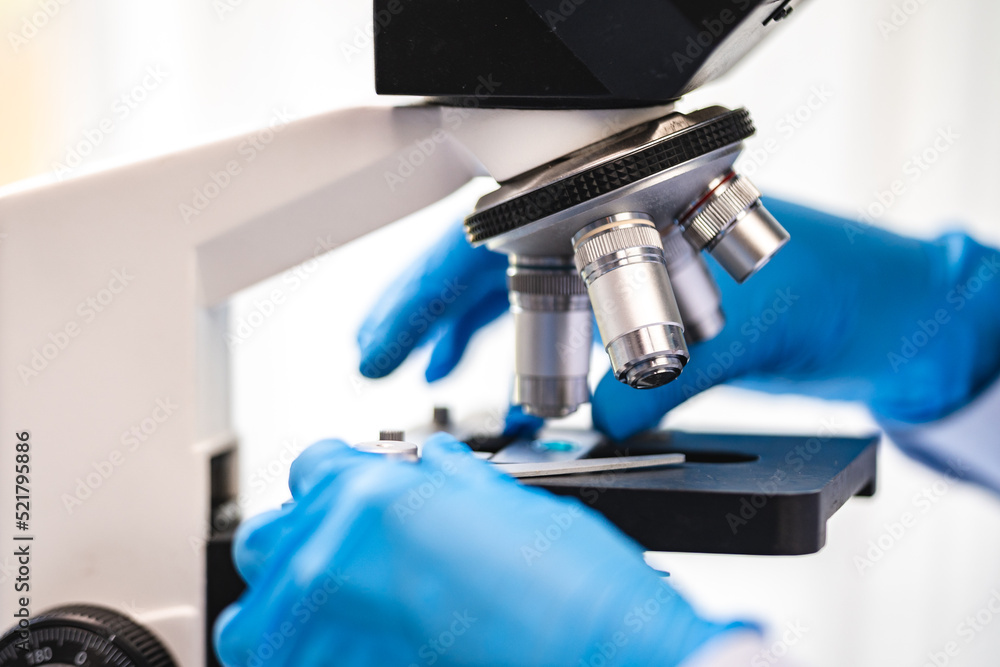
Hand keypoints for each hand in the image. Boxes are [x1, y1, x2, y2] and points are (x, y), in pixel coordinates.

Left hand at [214, 434, 748, 666]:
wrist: (602, 662)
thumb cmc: (573, 590)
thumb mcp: (512, 507)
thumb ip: (451, 485)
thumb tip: (434, 468)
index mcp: (372, 497)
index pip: (314, 467)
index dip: (338, 483)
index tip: (352, 501)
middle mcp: (329, 557)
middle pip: (267, 538)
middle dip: (302, 542)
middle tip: (351, 563)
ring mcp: (317, 633)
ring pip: (251, 620)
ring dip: (288, 613)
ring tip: (339, 622)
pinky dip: (303, 659)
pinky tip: (351, 656)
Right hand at [357, 201, 999, 440]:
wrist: (871, 308)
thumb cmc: (818, 283)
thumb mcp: (734, 328)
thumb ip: (653, 381)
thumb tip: (591, 426)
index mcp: (609, 211)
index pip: (486, 244)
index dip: (421, 295)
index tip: (380, 342)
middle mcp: (599, 234)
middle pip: (486, 269)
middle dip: (425, 317)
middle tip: (377, 361)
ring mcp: (613, 272)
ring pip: (517, 301)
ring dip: (468, 340)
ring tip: (426, 378)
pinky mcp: (631, 315)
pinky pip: (557, 334)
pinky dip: (526, 362)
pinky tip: (504, 389)